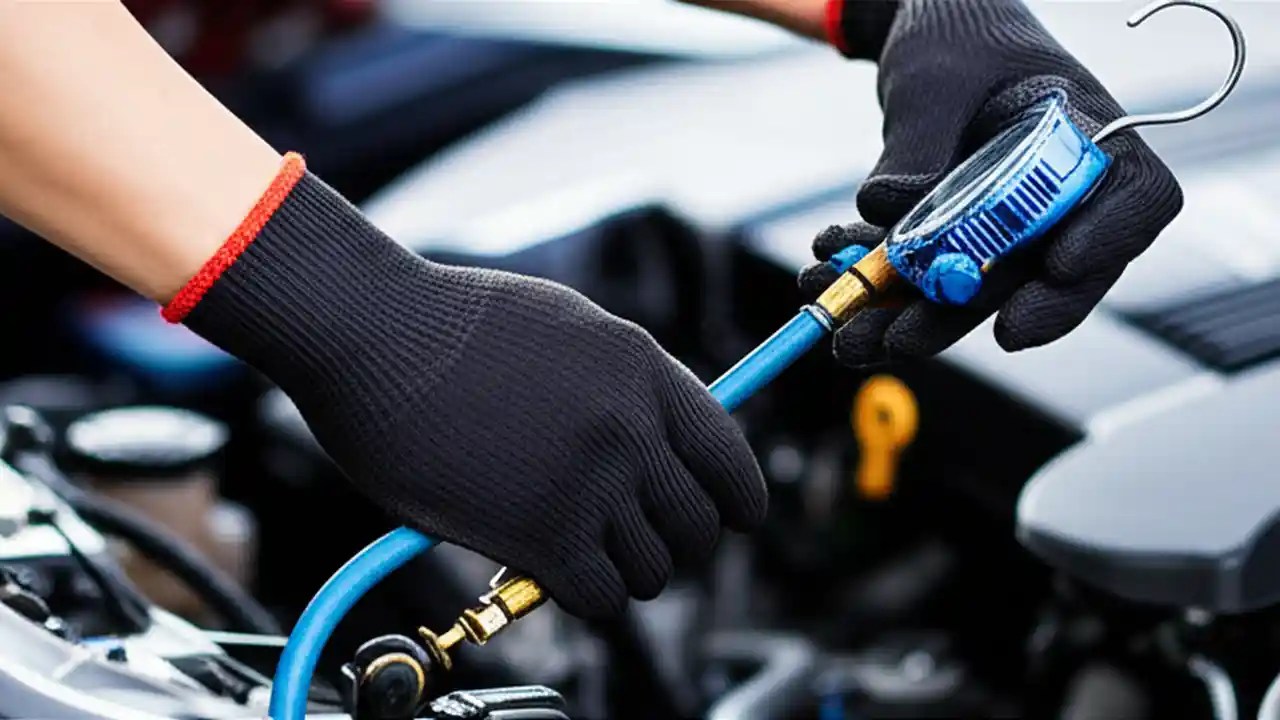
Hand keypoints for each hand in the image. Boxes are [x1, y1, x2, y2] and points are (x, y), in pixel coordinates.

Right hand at [178, 173, 767, 618]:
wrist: (372, 331)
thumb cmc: (451, 321)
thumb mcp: (567, 325)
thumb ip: (625, 381)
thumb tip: (663, 433)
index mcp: (646, 372)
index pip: (733, 466)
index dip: (732, 505)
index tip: (716, 519)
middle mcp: (632, 429)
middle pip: (700, 530)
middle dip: (671, 544)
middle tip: (628, 540)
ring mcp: (591, 483)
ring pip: (653, 572)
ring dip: (620, 572)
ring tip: (578, 550)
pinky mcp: (542, 534)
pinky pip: (602, 598)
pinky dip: (581, 595)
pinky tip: (547, 568)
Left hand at [803, 0, 1182, 365]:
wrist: (931, 33)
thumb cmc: (956, 34)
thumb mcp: (935, 82)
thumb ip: (919, 148)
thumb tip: (887, 210)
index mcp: (1091, 137)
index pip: (1136, 200)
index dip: (1106, 242)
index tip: (1058, 265)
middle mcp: (1063, 195)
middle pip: (1038, 274)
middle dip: (962, 313)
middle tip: (901, 340)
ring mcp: (1013, 227)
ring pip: (975, 292)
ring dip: (907, 318)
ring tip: (847, 338)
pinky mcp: (965, 243)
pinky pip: (929, 280)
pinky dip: (878, 288)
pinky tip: (826, 281)